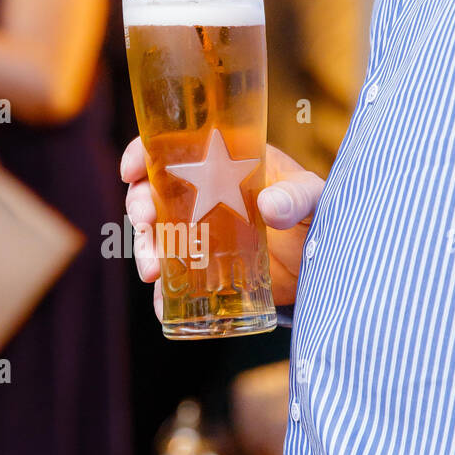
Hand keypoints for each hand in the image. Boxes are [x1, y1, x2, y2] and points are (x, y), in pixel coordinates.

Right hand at [119, 137, 324, 320]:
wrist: (325, 262)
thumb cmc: (318, 214)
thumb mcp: (313, 198)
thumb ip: (297, 197)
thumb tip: (268, 206)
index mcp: (222, 162)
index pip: (171, 148)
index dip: (142, 154)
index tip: (130, 171)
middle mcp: (203, 193)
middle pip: (152, 192)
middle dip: (139, 207)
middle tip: (146, 222)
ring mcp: (200, 232)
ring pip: (156, 235)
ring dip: (144, 249)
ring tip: (152, 272)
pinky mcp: (204, 268)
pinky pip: (174, 276)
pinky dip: (162, 291)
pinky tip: (161, 306)